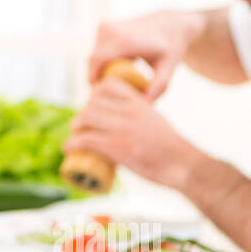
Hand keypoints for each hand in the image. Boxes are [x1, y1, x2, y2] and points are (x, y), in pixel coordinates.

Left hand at [62, 77, 204, 189]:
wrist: (182, 165)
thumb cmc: (171, 147)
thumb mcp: (155, 120)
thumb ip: (140, 115)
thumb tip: (125, 119)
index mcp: (138, 103)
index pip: (107, 86)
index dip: (95, 94)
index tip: (92, 105)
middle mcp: (129, 112)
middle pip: (92, 103)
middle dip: (83, 113)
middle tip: (82, 125)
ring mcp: (122, 129)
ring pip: (85, 119)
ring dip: (75, 127)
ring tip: (76, 135)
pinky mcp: (116, 147)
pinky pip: (85, 140)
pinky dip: (72, 144)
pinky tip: (68, 149)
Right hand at [88, 11, 204, 100]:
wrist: (170, 24)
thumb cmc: (171, 48)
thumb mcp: (169, 67)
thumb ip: (158, 86)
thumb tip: (145, 104)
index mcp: (126, 40)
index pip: (96, 62)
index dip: (94, 80)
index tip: (103, 96)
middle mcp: (112, 30)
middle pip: (93, 62)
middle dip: (98, 78)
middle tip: (114, 92)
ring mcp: (106, 26)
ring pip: (93, 57)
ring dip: (101, 70)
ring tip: (121, 80)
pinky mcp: (103, 27)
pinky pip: (97, 51)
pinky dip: (104, 62)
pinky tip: (121, 68)